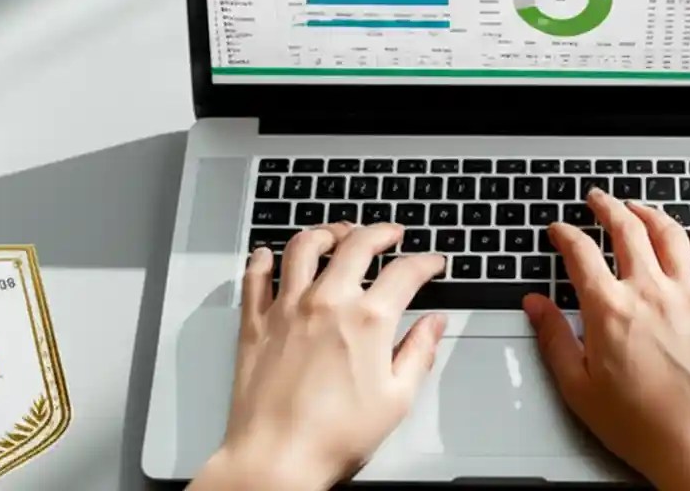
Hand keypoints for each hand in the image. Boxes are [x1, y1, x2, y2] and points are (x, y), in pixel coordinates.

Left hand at [190, 223, 446, 490]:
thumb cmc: (334, 437)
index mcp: (368, 321)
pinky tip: (270, 254)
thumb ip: (419, 353)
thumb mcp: (397, 399)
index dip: (425, 261)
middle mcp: (327, 303)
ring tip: (336, 233)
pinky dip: (263, 259)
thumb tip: (434, 325)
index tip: (431, 262)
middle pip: (357, 244)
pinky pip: (256, 276)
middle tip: (389, 233)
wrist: (277, 458)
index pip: (405, 271)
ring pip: (304, 247)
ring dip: (325, 232)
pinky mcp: (255, 323)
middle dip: (380, 231)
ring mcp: (287, 308)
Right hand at [522, 190, 689, 490]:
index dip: (565, 234)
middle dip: (607, 207)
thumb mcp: (577, 386)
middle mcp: (650, 294)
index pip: (580, 253)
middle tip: (597, 199)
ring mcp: (687, 298)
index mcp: (610, 310)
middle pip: (626, 230)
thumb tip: (535, 305)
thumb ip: (554, 338)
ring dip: (650, 213)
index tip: (558, 230)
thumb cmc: (640, 423)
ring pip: (670, 235)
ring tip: (638, 207)